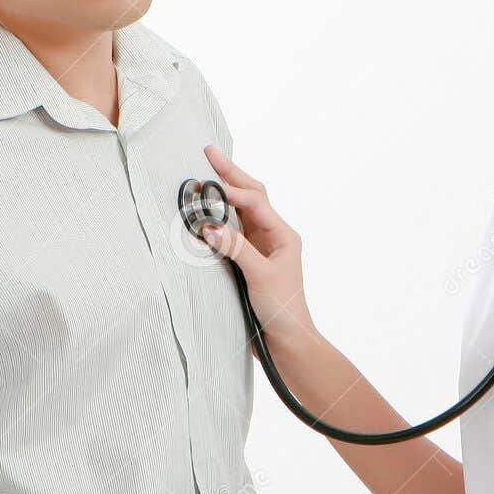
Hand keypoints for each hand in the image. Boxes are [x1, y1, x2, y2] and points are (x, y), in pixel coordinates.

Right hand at [200, 145, 320, 355]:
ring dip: (225, 192)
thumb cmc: (283, 309)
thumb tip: (209, 226)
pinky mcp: (249, 261)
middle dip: (230, 174)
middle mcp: (273, 236)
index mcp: (283, 235)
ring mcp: (261, 248)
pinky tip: (207, 210)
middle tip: (209, 152)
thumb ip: (236, 249)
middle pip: (250, 197)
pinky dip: (219, 218)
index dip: (232, 189)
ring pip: (241, 212)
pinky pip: (232, 232)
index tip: (208, 182)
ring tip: (206, 172)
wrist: (287, 341)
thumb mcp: (260, 276)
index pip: (255, 202)